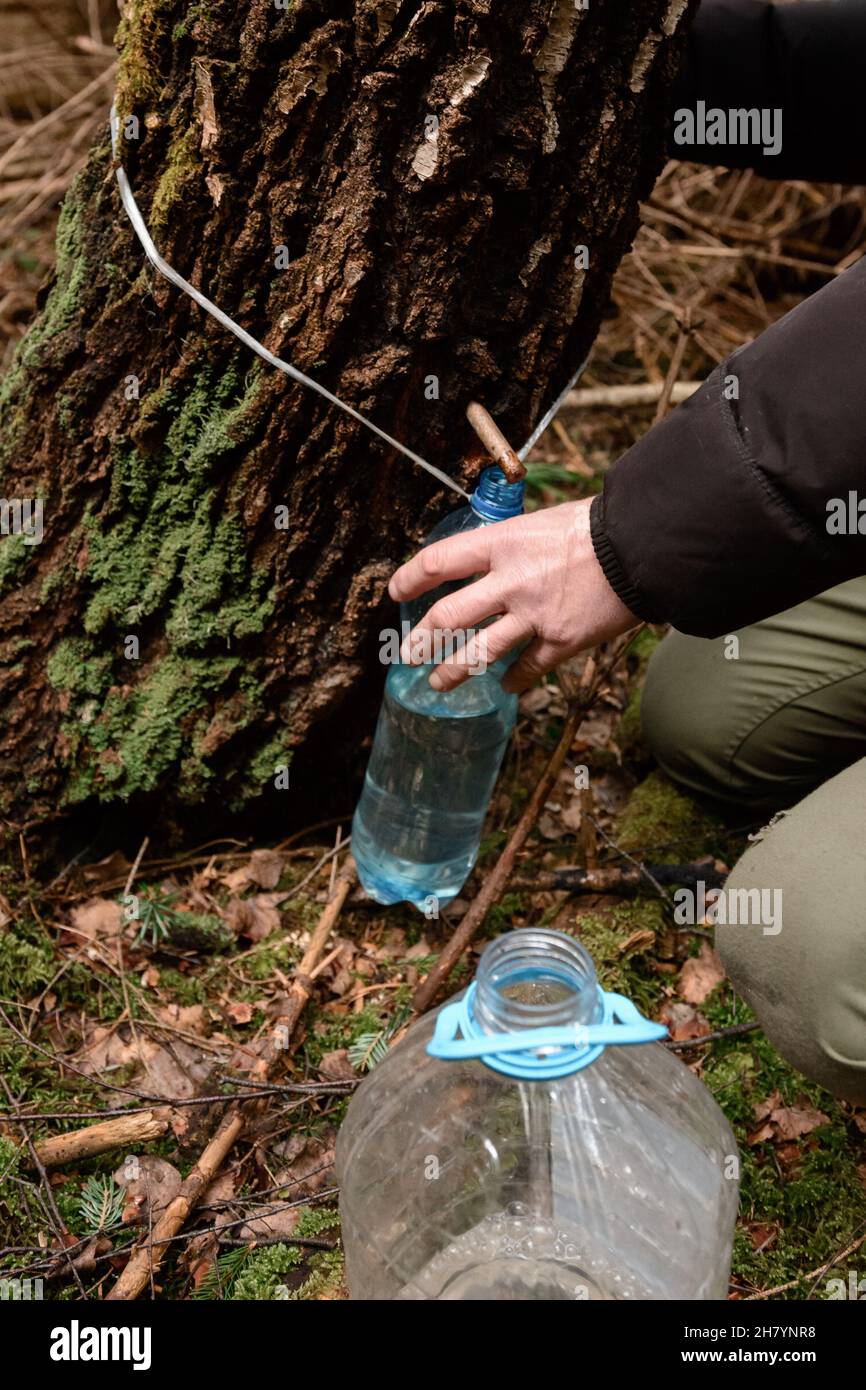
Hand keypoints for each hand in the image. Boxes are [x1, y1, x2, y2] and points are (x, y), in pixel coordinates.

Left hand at [389, 497, 639, 692]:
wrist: (643, 545)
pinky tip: (505, 686)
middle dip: (421, 641)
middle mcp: (510, 582)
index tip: (397, 592)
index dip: (410, 579)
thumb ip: (511, 546)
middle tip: (407, 654)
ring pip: (479, 653)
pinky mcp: (562, 640)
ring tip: (438, 683)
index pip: (437, 562)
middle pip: (448, 618)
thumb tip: (489, 561)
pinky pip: (528, 668)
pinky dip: (513, 680)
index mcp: (501, 543)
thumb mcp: (541, 522)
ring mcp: (534, 615)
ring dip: (453, 671)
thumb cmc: (596, 527)